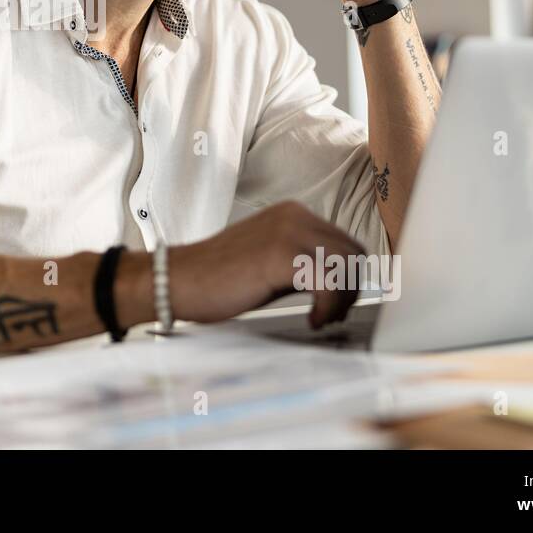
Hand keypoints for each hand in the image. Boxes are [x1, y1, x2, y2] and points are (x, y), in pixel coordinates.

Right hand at [168, 201, 365, 328]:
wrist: (178, 280)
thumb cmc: (218, 278)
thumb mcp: (270, 260)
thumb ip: (303, 261)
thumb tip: (342, 282)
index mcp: (293, 213)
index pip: (347, 243)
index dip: (349, 278)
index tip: (334, 302)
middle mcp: (294, 215)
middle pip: (354, 253)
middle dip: (350, 290)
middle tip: (330, 314)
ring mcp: (288, 232)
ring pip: (347, 266)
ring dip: (341, 300)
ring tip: (321, 317)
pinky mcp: (280, 255)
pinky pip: (328, 283)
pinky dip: (327, 307)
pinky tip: (311, 320)